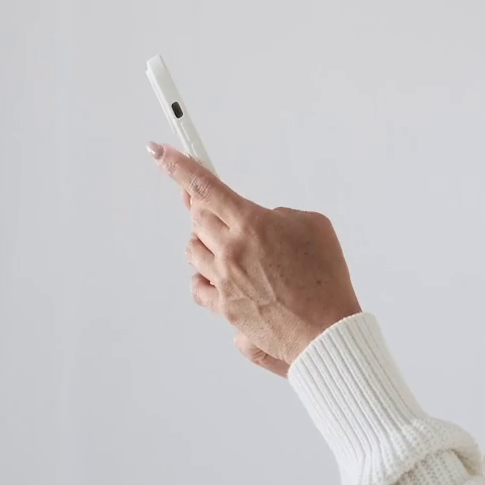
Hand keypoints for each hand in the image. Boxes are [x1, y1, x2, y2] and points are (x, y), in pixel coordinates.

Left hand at [150, 142, 363, 374]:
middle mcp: (231, 250)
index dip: (178, 165)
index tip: (159, 151)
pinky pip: (197, 285)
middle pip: (196, 217)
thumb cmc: (326, 279)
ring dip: (205, 241)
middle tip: (214, 206)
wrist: (326, 332)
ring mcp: (224, 281)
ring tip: (230, 246)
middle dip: (203, 207)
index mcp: (252, 224)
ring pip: (192, 249)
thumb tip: (260, 222)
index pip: (205, 186)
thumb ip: (278, 215)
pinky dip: (205, 276)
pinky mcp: (223, 308)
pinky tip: (221, 275)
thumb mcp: (313, 225)